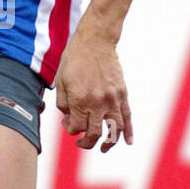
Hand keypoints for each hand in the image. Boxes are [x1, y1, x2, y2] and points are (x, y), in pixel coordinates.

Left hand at [54, 23, 132, 151]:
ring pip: (114, 130)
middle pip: (94, 134)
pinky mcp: (123, 94)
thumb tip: (69, 118)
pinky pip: (128, 117)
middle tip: (81, 142)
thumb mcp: (61, 81)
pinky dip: (129, 131)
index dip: (70, 130)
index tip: (67, 123)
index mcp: (80, 100)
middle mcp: (97, 102)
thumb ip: (63, 103)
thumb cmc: (75, 59)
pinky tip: (128, 142)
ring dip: (109, 143)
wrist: (95, 40)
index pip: (76, 128)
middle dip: (86, 143)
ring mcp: (113, 99)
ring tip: (104, 148)